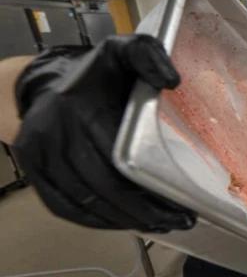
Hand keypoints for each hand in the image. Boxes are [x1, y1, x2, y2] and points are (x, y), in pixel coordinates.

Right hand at [13, 35, 196, 232]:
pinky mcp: (33, 173)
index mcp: (79, 106)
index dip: (152, 186)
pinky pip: (65, 207)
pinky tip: (125, 223)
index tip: (182, 202)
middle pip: (103, 186)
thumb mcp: (123, 51)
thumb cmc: (97, 75)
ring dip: (124, 220)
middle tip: (178, 221)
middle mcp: (54, 132)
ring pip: (85, 201)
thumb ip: (149, 55)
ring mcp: (39, 155)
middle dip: (143, 210)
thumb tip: (172, 79)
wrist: (46, 84)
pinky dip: (97, 220)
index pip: (120, 157)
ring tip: (159, 224)